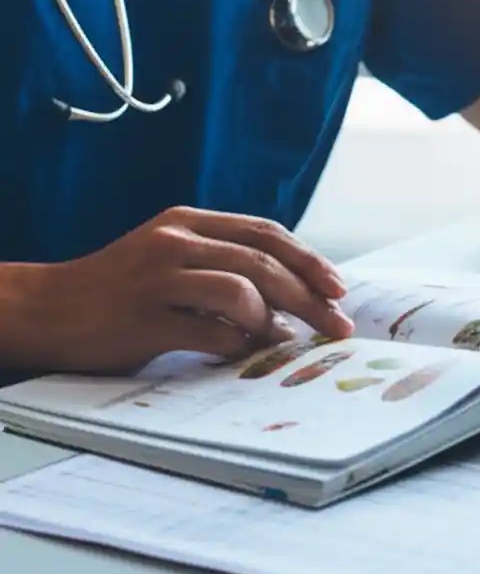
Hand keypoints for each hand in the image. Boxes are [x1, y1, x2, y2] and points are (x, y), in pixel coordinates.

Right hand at [9, 206, 353, 371]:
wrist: (47, 309)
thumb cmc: (122, 290)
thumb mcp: (173, 259)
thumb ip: (225, 266)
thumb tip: (293, 302)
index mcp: (188, 222)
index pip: (266, 233)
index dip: (309, 260)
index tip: (339, 288)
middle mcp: (175, 241)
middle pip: (264, 262)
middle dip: (311, 296)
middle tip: (339, 324)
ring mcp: (158, 279)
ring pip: (242, 291)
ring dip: (274, 320)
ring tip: (284, 340)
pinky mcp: (145, 319)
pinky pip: (211, 331)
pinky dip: (239, 344)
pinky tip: (247, 352)